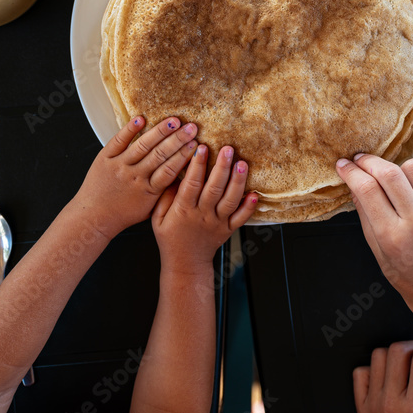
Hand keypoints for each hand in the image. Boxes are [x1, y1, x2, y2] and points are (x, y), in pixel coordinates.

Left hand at [72, 116, 198, 238]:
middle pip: (160, 154)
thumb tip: (184, 177)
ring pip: (142, 145)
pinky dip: (129, 129)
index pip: (170, 170)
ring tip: (174, 120)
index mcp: (148, 190)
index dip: (184, 156)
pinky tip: (141, 119)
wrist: (93, 217)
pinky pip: (118, 141)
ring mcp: (119, 166)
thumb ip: (165, 193)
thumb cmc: (124, 214)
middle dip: (178, 139)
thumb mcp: (150, 208)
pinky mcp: (104, 158)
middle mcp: (135, 176)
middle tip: (192, 127)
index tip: (196, 144)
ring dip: (159, 131)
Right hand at [151, 144, 258, 272]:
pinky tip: (255, 194)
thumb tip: (174, 174)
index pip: (191, 184)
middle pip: (214, 189)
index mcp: (183, 210)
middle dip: (221, 167)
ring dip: (237, 182)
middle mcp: (202, 215)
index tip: (201, 147)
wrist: (185, 264)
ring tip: (242, 164)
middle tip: (227, 149)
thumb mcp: (158, 218)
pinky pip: (241, 218)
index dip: (196, 165)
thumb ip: (165, 197)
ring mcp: (217, 222)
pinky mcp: (228, 229)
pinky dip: (249, 207)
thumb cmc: (170, 238)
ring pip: (230, 201)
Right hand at [335, 149, 412, 309]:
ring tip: (394, 176)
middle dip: (369, 163)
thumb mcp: (375, 247)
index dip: (351, 172)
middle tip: (361, 161)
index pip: (367, 189)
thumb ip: (364, 212)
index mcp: (393, 236)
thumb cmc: (405, 271)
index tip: (344, 165)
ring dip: (399, 166)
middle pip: (389, 174)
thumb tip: (353, 180)